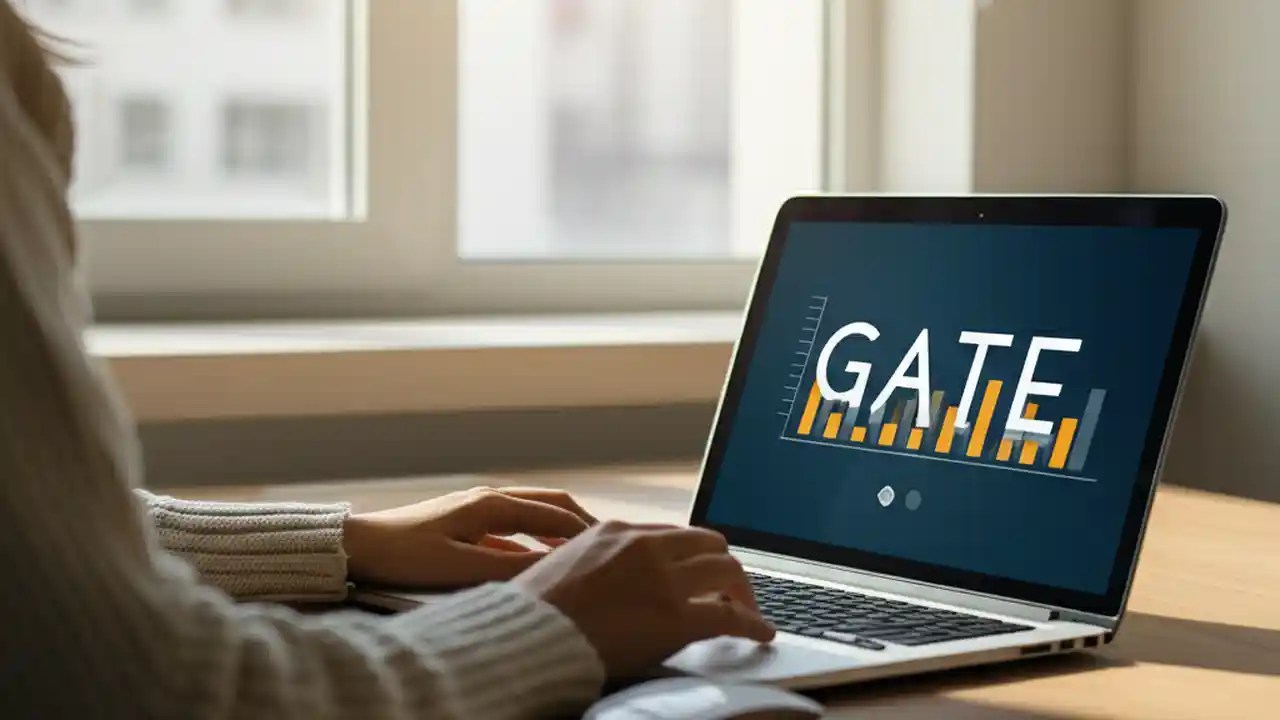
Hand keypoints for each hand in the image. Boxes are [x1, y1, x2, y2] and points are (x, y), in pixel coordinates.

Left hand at [343, 487, 595, 586]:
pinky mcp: (464, 523)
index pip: (554, 515)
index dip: (585, 531)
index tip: (613, 548)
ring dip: (559, 530)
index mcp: (491, 505)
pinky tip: (540, 561)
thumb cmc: (404, 556)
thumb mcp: (458, 568)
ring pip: (532, 513)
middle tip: (609, 543)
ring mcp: (476, 509)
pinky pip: (513, 528)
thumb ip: (506, 570)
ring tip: (583, 552)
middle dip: (580, 522)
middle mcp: (489, 499)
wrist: (358, 546)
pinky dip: (535, 540)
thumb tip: (552, 573)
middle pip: (549, 504)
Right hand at [514, 521, 774, 677]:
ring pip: (726, 570)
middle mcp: (645, 547)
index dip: (693, 555)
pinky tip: (761, 633)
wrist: (523, 640)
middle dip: (723, 567)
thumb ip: (596, 563)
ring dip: (742, 591)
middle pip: (708, 543)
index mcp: (616, 532)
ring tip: (747, 610)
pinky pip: (729, 617)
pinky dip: (752, 623)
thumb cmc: (532, 615)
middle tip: (728, 591)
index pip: (673, 534)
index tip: (699, 572)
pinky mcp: (675, 618)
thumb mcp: (563, 568)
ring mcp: (662, 581)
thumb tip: (612, 578)